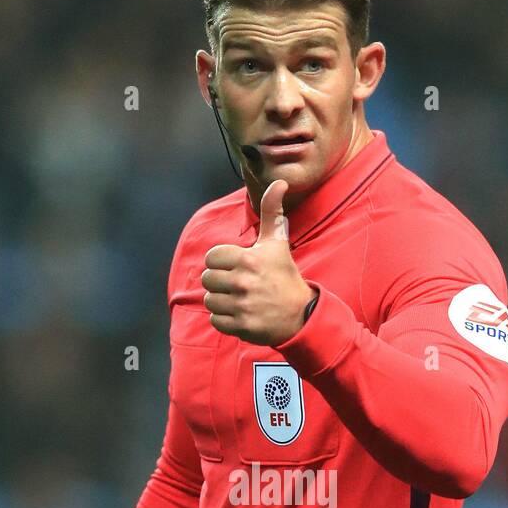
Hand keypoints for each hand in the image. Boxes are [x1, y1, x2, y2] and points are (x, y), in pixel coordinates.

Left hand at [202, 179, 315, 345]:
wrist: (300, 314)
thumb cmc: (284, 275)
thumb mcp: (277, 242)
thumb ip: (272, 211)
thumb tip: (279, 182)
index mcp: (248, 259)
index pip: (212, 257)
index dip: (222, 262)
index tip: (239, 266)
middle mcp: (243, 282)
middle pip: (208, 279)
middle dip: (220, 281)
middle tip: (239, 285)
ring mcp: (242, 305)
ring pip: (209, 300)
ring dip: (221, 301)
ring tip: (239, 299)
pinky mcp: (241, 326)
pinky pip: (215, 320)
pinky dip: (224, 319)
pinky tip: (240, 313)